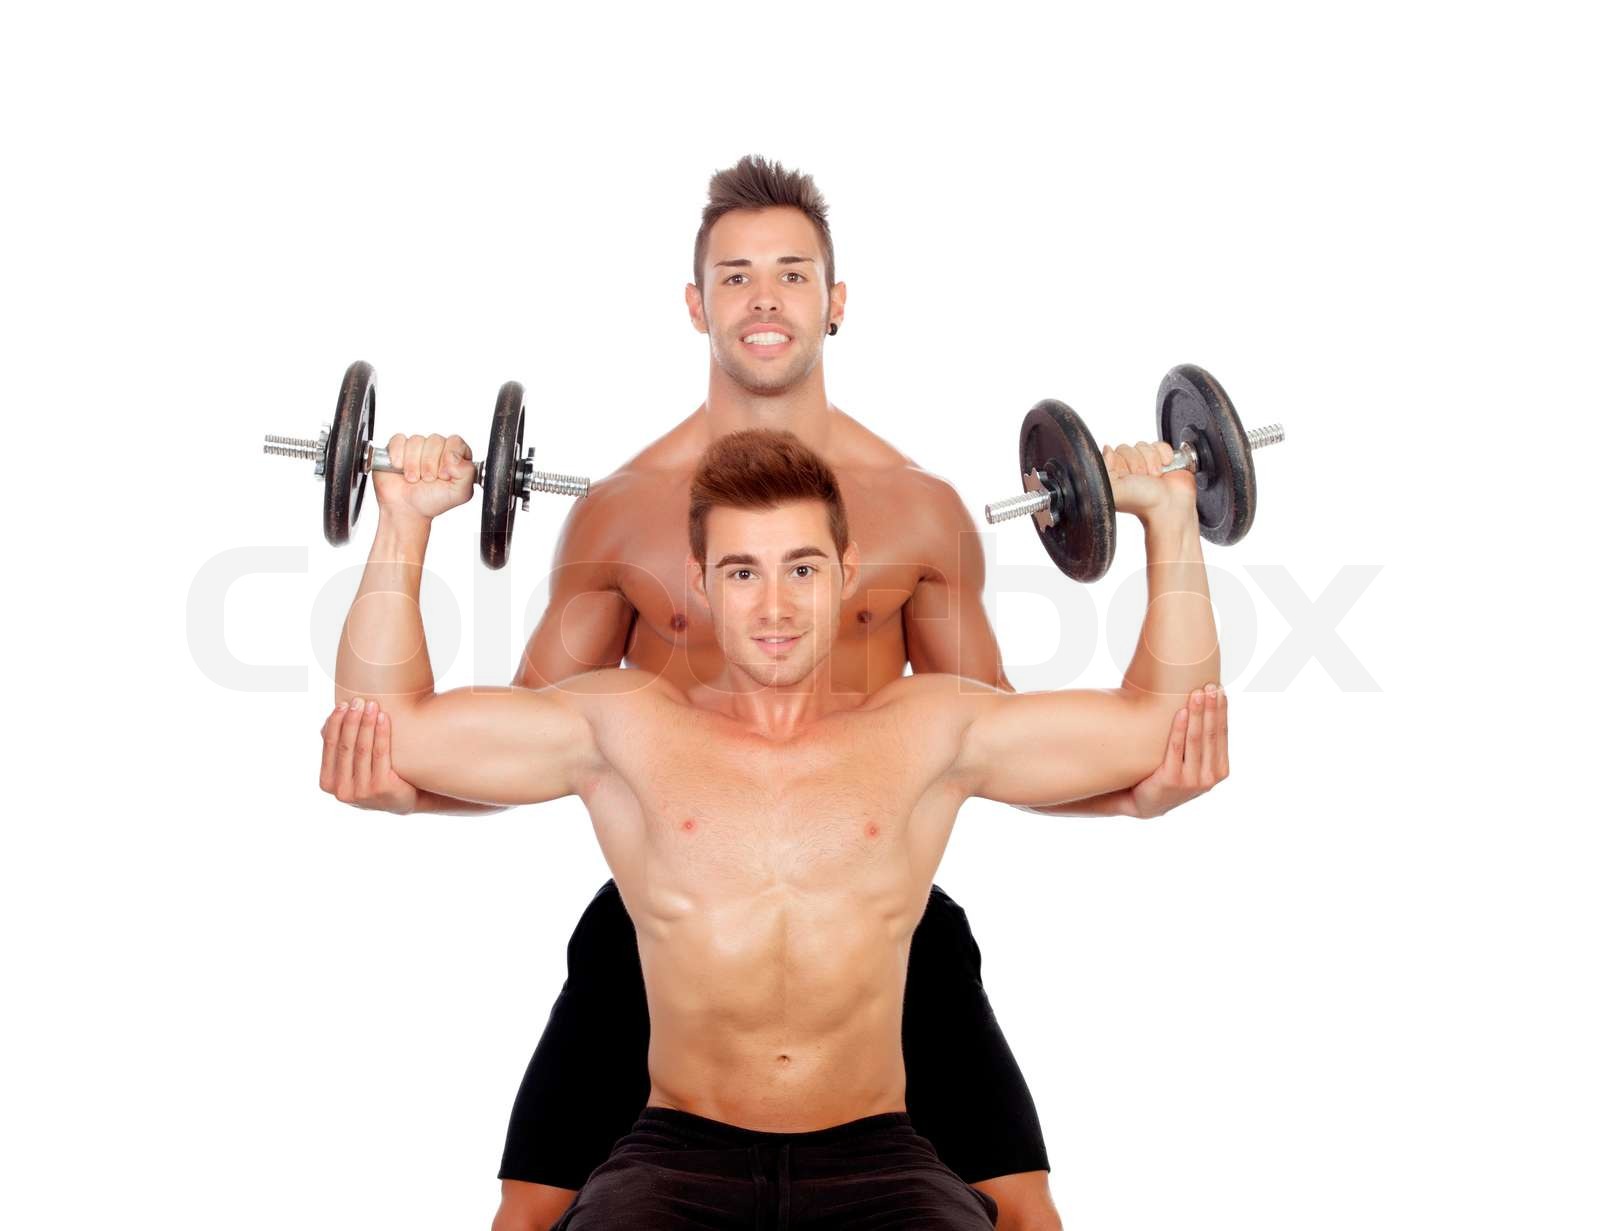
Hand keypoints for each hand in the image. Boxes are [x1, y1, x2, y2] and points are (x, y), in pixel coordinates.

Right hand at [320, 698, 418, 814]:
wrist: (407, 797)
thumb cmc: (374, 775)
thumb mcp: (351, 765)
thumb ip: (339, 747)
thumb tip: (328, 720)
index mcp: (328, 782)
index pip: (329, 746)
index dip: (335, 723)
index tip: (342, 704)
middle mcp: (342, 790)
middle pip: (345, 747)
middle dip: (351, 721)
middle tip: (358, 700)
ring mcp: (362, 792)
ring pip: (363, 749)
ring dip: (366, 724)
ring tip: (372, 705)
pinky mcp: (382, 788)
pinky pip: (380, 754)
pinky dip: (381, 733)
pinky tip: (384, 718)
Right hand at [371, 433, 474, 522]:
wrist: (406, 509)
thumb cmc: (432, 501)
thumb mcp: (460, 493)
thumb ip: (467, 473)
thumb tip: (455, 456)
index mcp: (456, 457)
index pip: (455, 442)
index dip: (449, 457)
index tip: (443, 474)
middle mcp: (438, 449)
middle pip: (435, 440)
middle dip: (429, 464)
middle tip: (427, 479)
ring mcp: (418, 447)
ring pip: (416, 441)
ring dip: (413, 464)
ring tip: (413, 479)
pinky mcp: (399, 447)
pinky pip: (399, 441)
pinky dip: (398, 456)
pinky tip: (400, 468)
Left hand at [1102, 439, 1195, 526]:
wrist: (1171, 507)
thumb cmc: (1143, 503)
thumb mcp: (1116, 490)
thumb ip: (1103, 472)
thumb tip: (1106, 449)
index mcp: (1115, 476)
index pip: (1113, 454)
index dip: (1122, 462)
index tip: (1129, 476)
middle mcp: (1128, 469)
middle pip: (1128, 448)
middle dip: (1138, 463)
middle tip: (1144, 478)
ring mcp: (1146, 464)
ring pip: (1144, 446)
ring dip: (1152, 461)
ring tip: (1155, 476)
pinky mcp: (1162, 459)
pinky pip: (1159, 445)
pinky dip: (1164, 454)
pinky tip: (1165, 467)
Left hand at [1123, 685, 1228, 817]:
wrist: (1145, 802)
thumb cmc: (1170, 774)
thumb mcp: (1193, 762)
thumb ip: (1201, 743)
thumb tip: (1202, 702)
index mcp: (1219, 770)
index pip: (1222, 734)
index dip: (1222, 711)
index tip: (1220, 689)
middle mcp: (1209, 777)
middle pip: (1211, 734)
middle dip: (1212, 708)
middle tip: (1210, 686)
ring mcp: (1192, 780)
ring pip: (1196, 739)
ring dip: (1198, 714)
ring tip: (1197, 693)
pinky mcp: (1172, 779)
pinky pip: (1176, 748)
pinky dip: (1179, 729)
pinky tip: (1180, 712)